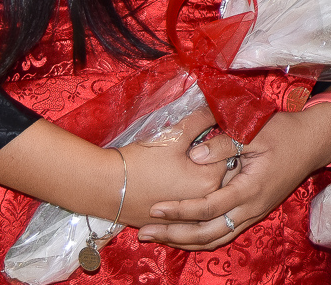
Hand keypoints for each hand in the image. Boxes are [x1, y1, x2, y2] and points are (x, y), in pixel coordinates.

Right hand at [114, 108, 231, 227]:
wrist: (103, 188)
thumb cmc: (140, 161)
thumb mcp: (175, 135)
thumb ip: (201, 119)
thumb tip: (219, 106)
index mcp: (210, 181)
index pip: (228, 155)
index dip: (216, 141)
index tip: (201, 136)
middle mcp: (203, 203)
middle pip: (217, 175)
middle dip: (208, 161)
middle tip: (187, 150)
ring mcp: (186, 217)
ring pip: (201, 191)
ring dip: (195, 177)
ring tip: (175, 165)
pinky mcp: (169, 224)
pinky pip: (184, 206)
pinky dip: (181, 194)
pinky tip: (166, 182)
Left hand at [136, 106, 330, 249]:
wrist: (315, 141)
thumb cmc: (285, 131)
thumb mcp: (254, 130)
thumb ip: (223, 143)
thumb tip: (194, 155)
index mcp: (250, 188)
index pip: (207, 208)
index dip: (179, 210)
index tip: (154, 208)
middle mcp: (252, 208)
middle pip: (208, 233)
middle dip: (174, 235)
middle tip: (146, 233)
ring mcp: (255, 212)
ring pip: (216, 238)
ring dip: (186, 241)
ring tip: (160, 238)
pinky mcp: (256, 211)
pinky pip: (225, 233)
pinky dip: (203, 237)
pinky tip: (186, 234)